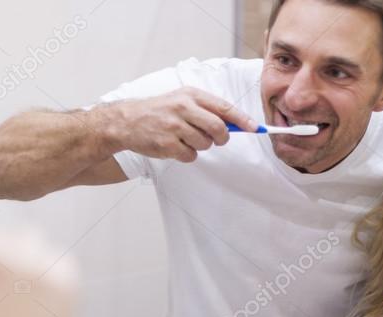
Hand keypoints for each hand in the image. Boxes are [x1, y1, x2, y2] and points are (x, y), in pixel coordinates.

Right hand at [112, 86, 256, 162]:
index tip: (255, 128)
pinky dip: (187, 155)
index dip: (242, 119)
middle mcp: (183, 108)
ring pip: (205, 144)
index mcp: (190, 95)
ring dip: (200, 146)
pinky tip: (175, 146)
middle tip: (217, 139)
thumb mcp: (181, 100)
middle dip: (222, 137)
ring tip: (185, 139)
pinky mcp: (167, 144)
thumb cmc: (159, 111)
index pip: (223, 107)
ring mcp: (174, 127)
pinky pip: (191, 156)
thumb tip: (235, 124)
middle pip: (218, 128)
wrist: (127, 121)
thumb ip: (206, 109)